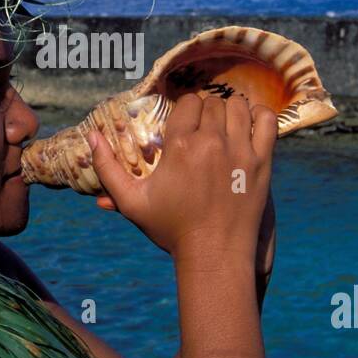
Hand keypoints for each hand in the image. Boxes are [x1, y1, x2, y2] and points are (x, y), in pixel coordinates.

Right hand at [88, 91, 276, 262]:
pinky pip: (267, 122)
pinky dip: (259, 116)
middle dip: (205, 111)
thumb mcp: (131, 202)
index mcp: (180, 146)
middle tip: (202, 129)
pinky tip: (250, 125)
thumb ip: (108, 169)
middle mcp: (212, 142)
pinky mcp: (263, 162)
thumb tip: (91, 137)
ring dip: (230, 111)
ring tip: (224, 126)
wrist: (214, 254)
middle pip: (212, 103)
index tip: (184, 124)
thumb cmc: (171, 229)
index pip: (187, 103)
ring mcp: (241, 151)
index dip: (185, 110)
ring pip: (238, 107)